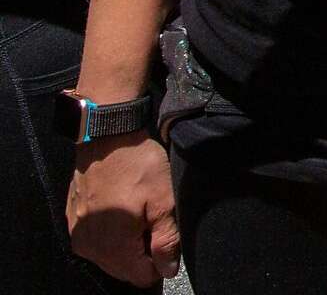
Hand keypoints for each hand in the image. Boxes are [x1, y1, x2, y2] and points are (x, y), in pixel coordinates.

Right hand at [68, 133, 179, 284]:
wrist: (106, 137)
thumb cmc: (138, 165)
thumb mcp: (164, 200)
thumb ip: (166, 240)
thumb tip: (167, 270)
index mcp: (113, 245)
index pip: (140, 277)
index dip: (159, 262)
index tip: (165, 237)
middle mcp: (89, 246)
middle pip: (123, 270)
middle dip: (142, 254)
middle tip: (153, 223)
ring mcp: (77, 235)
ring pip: (108, 258)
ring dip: (126, 246)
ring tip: (139, 215)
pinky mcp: (72, 222)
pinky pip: (95, 243)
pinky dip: (111, 235)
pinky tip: (122, 212)